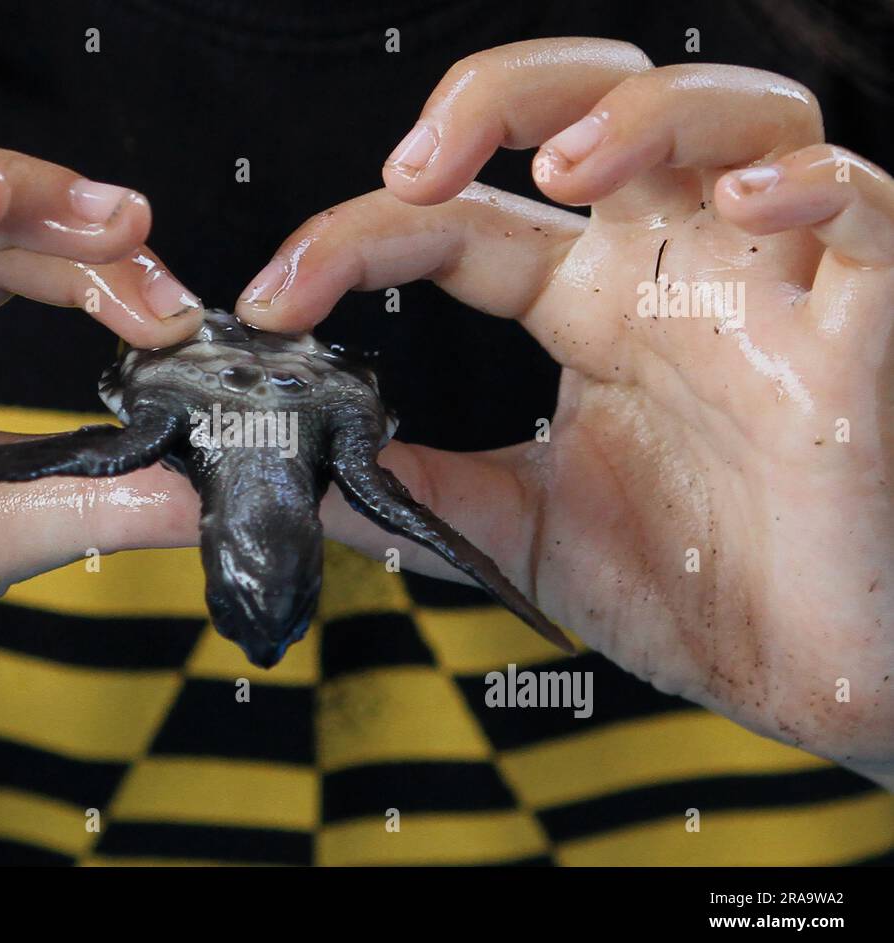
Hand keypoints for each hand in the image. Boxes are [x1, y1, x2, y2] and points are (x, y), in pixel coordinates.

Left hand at [235, 39, 893, 785]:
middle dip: (501, 98)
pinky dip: (820, 185)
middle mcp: (673, 276)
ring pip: (739, 117)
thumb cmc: (695, 590)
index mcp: (589, 311)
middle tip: (413, 163)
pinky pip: (873, 216)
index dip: (361, 238)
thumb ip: (422, 495)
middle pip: (599, 108)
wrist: (815, 677)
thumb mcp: (523, 532)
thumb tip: (300, 470)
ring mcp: (771, 293)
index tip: (276, 296)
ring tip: (560, 169)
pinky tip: (751, 200)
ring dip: (644, 114)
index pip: (462, 226)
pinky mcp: (865, 339)